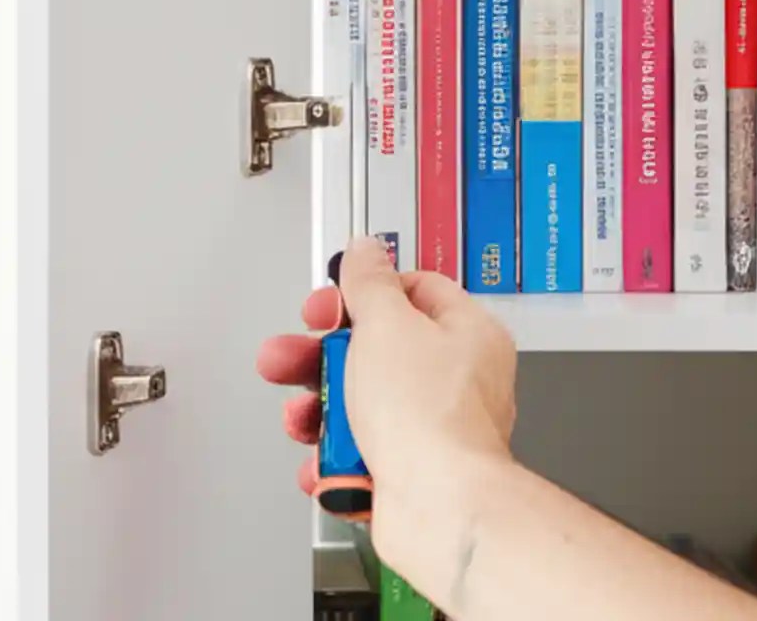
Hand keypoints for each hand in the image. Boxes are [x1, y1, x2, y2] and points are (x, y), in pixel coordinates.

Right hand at [256, 236, 517, 503]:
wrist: (438, 507)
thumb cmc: (430, 419)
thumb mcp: (386, 325)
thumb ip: (369, 282)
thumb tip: (367, 249)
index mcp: (466, 333)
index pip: (412, 291)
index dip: (362, 294)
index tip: (328, 307)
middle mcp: (455, 380)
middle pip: (374, 351)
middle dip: (321, 358)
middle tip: (290, 359)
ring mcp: (432, 428)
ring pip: (359, 405)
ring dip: (319, 412)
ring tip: (303, 420)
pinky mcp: (410, 471)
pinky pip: (360, 452)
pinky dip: (334, 458)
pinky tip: (324, 460)